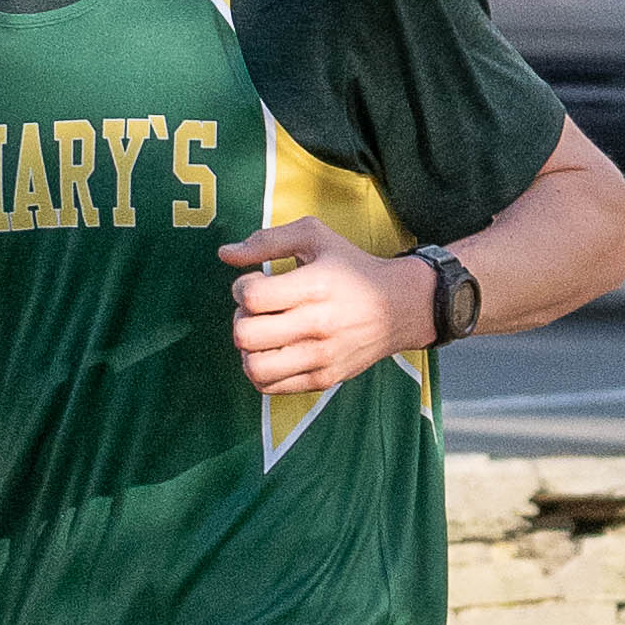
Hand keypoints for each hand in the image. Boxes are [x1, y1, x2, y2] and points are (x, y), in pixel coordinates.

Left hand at [221, 218, 430, 398]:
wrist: (400, 307)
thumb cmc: (352, 267)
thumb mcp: (315, 237)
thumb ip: (267, 241)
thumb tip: (225, 254)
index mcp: (314, 286)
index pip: (252, 297)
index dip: (242, 287)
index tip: (256, 283)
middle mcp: (317, 325)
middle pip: (246, 335)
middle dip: (241, 319)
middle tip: (256, 311)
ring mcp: (321, 357)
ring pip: (254, 368)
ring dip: (248, 350)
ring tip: (262, 335)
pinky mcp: (323, 379)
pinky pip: (271, 387)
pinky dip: (261, 371)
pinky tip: (272, 352)